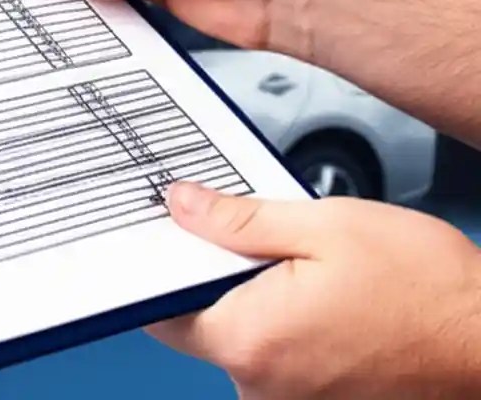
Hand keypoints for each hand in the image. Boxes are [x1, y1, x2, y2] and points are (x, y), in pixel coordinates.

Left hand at [148, 182, 480, 398]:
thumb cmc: (425, 289)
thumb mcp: (325, 227)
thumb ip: (239, 220)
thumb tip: (180, 206)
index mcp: (249, 340)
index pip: (162, 312)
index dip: (165, 271)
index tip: (180, 242)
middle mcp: (261, 386)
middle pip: (205, 325)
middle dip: (226, 281)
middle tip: (271, 248)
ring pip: (248, 341)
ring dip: (265, 305)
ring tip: (317, 279)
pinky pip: (283, 361)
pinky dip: (294, 330)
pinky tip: (332, 307)